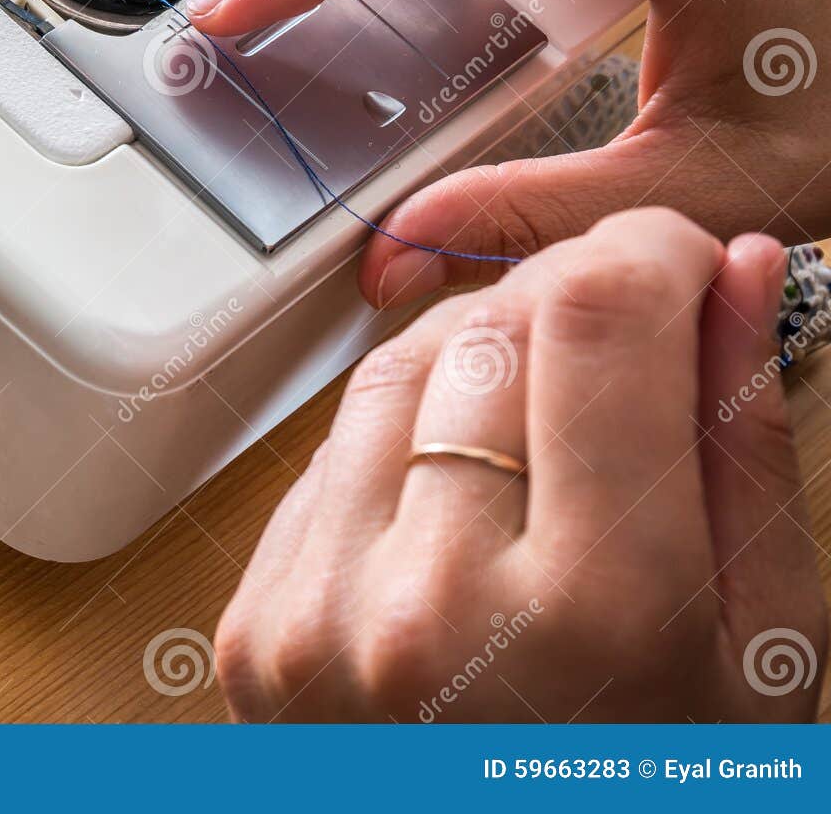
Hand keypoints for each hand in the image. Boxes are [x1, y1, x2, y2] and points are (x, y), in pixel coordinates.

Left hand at [213, 209, 826, 721]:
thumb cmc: (647, 793)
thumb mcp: (759, 657)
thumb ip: (742, 452)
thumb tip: (734, 273)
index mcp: (592, 621)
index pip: (594, 316)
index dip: (649, 253)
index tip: (680, 266)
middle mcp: (428, 608)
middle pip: (489, 328)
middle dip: (572, 302)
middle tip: (627, 343)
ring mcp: (315, 617)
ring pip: (397, 369)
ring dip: (483, 355)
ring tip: (550, 419)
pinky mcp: (252, 626)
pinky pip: (332, 452)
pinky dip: (406, 434)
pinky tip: (463, 491)